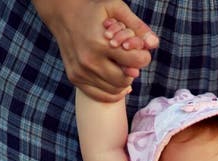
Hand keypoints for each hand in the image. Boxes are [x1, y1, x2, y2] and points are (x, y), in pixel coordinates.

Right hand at [32, 0, 157, 100]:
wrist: (63, 14)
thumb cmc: (93, 11)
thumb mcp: (116, 9)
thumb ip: (137, 26)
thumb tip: (155, 44)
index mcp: (100, 43)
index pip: (135, 62)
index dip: (143, 57)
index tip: (141, 52)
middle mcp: (89, 61)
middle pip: (126, 79)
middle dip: (133, 71)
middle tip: (130, 61)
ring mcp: (81, 72)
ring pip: (115, 90)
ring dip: (123, 82)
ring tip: (121, 68)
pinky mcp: (75, 79)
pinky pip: (101, 96)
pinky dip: (113, 92)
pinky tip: (117, 83)